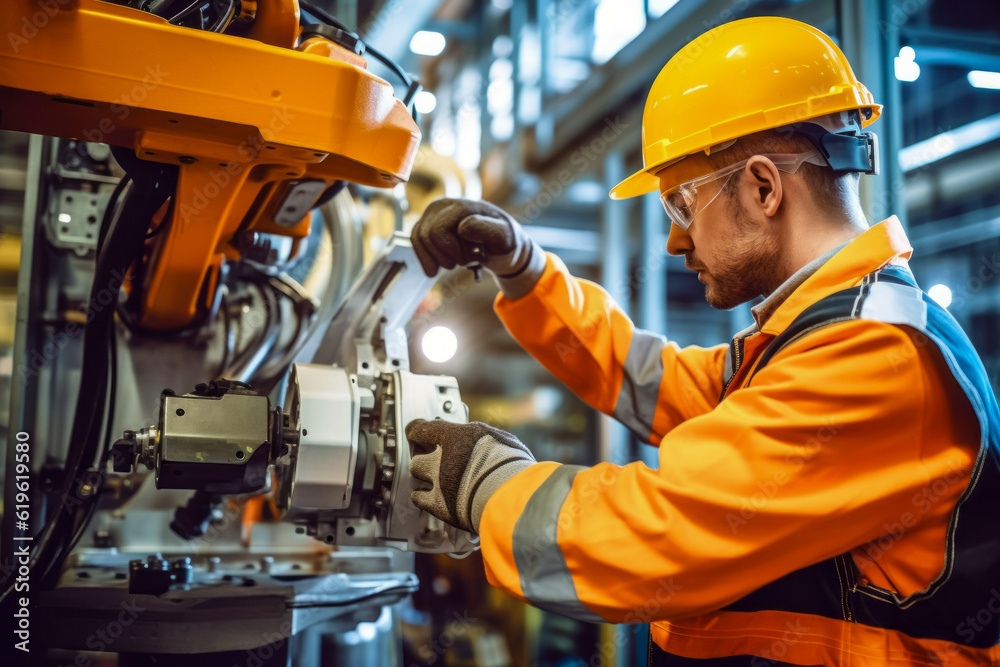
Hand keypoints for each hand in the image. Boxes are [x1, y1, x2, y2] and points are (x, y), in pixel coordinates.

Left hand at [406, 419, 535, 533]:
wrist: (510, 496)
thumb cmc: (513, 468)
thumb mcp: (503, 441)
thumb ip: (487, 441)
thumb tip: (489, 442)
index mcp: (457, 437)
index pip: (423, 429)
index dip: (417, 430)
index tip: (416, 432)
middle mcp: (443, 457)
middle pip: (418, 452)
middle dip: (424, 456)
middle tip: (431, 459)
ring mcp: (439, 481)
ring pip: (416, 472)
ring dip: (423, 474)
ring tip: (433, 478)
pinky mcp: (439, 505)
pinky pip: (418, 498)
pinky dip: (421, 497)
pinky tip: (428, 498)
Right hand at [410, 198, 540, 279]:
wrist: (503, 247)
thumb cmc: (506, 242)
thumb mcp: (505, 237)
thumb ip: (487, 229)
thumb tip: (462, 226)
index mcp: (461, 205)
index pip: (438, 231)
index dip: (453, 252)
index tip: (475, 258)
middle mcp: (443, 205)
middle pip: (427, 236)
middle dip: (446, 257)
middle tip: (467, 261)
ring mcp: (433, 214)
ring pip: (419, 239)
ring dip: (438, 259)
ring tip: (457, 262)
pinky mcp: (427, 224)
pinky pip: (415, 241)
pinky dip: (426, 259)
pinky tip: (436, 270)